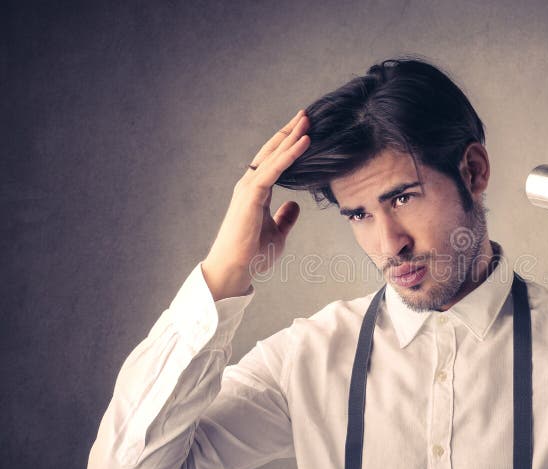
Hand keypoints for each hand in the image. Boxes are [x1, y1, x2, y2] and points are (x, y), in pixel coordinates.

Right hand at [201, 110, 309, 300]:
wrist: (235, 269)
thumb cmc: (252, 254)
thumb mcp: (277, 233)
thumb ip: (285, 217)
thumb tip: (295, 205)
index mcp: (256, 192)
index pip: (274, 162)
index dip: (288, 145)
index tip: (303, 131)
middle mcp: (250, 185)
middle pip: (272, 152)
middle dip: (289, 132)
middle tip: (305, 114)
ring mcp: (249, 188)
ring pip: (273, 155)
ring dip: (290, 136)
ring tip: (306, 120)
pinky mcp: (251, 195)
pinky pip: (274, 169)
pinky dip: (290, 154)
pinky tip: (304, 142)